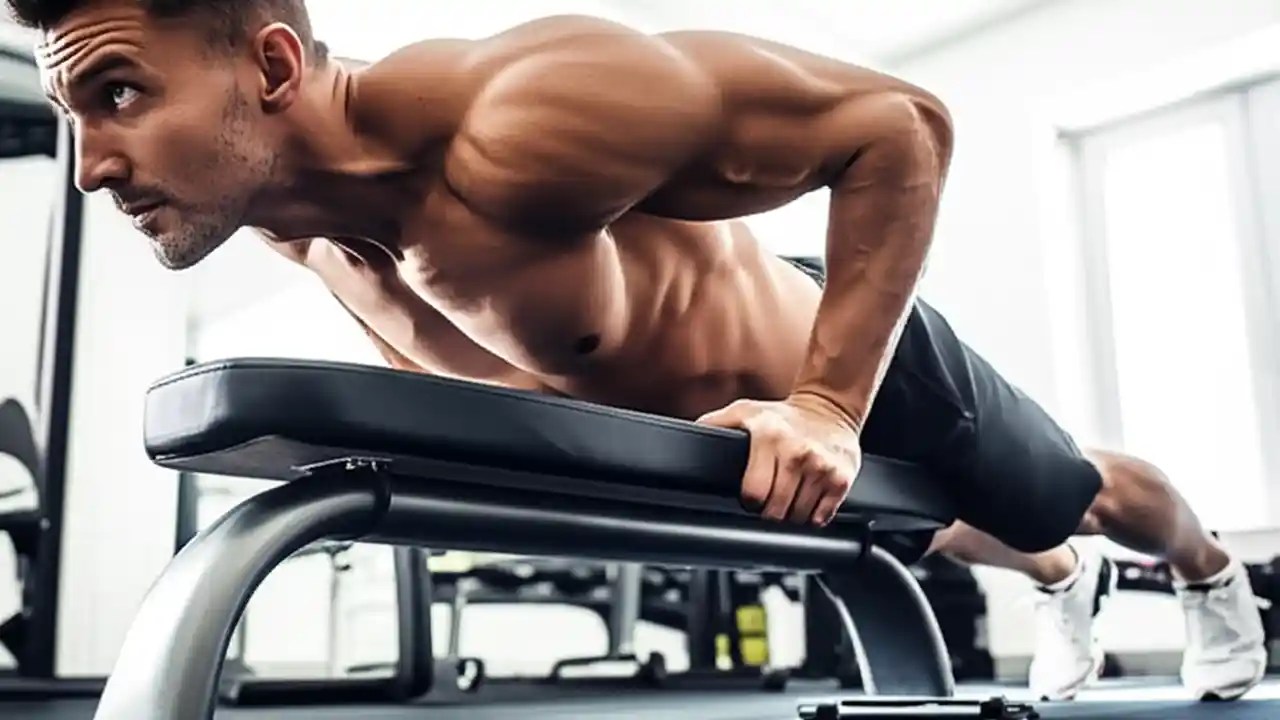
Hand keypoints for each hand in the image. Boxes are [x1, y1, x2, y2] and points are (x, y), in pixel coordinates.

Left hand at [698, 393, 862, 526]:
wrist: (831, 408)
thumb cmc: (783, 415)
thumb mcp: (745, 411)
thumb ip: (714, 424)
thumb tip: (687, 437)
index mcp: (768, 437)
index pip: (753, 493)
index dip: (749, 502)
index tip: (750, 498)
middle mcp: (796, 452)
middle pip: (775, 511)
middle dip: (769, 513)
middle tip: (770, 502)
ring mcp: (821, 467)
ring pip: (798, 518)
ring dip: (790, 515)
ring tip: (788, 498)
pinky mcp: (841, 479)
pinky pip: (821, 518)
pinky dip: (813, 516)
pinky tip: (808, 498)